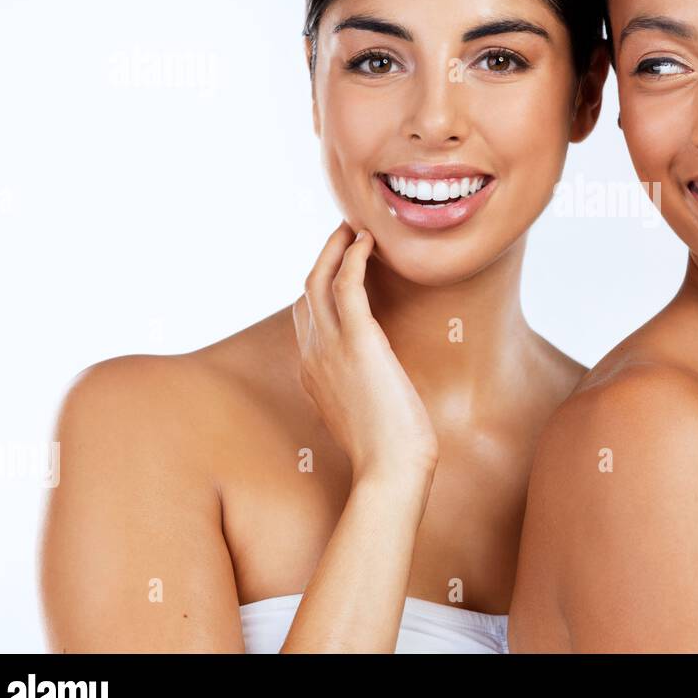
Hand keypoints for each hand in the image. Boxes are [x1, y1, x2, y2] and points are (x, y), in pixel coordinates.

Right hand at [291, 221, 438, 483]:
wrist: (391, 470)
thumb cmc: (389, 453)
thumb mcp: (365, 416)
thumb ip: (359, 393)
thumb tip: (375, 382)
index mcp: (312, 374)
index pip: (307, 319)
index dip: (321, 289)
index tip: (341, 267)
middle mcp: (312, 356)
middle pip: (306, 293)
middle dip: (323, 260)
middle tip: (345, 234)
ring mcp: (329, 348)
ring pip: (318, 281)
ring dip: (334, 248)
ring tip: (354, 227)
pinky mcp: (357, 342)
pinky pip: (345, 286)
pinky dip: (352, 258)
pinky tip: (367, 242)